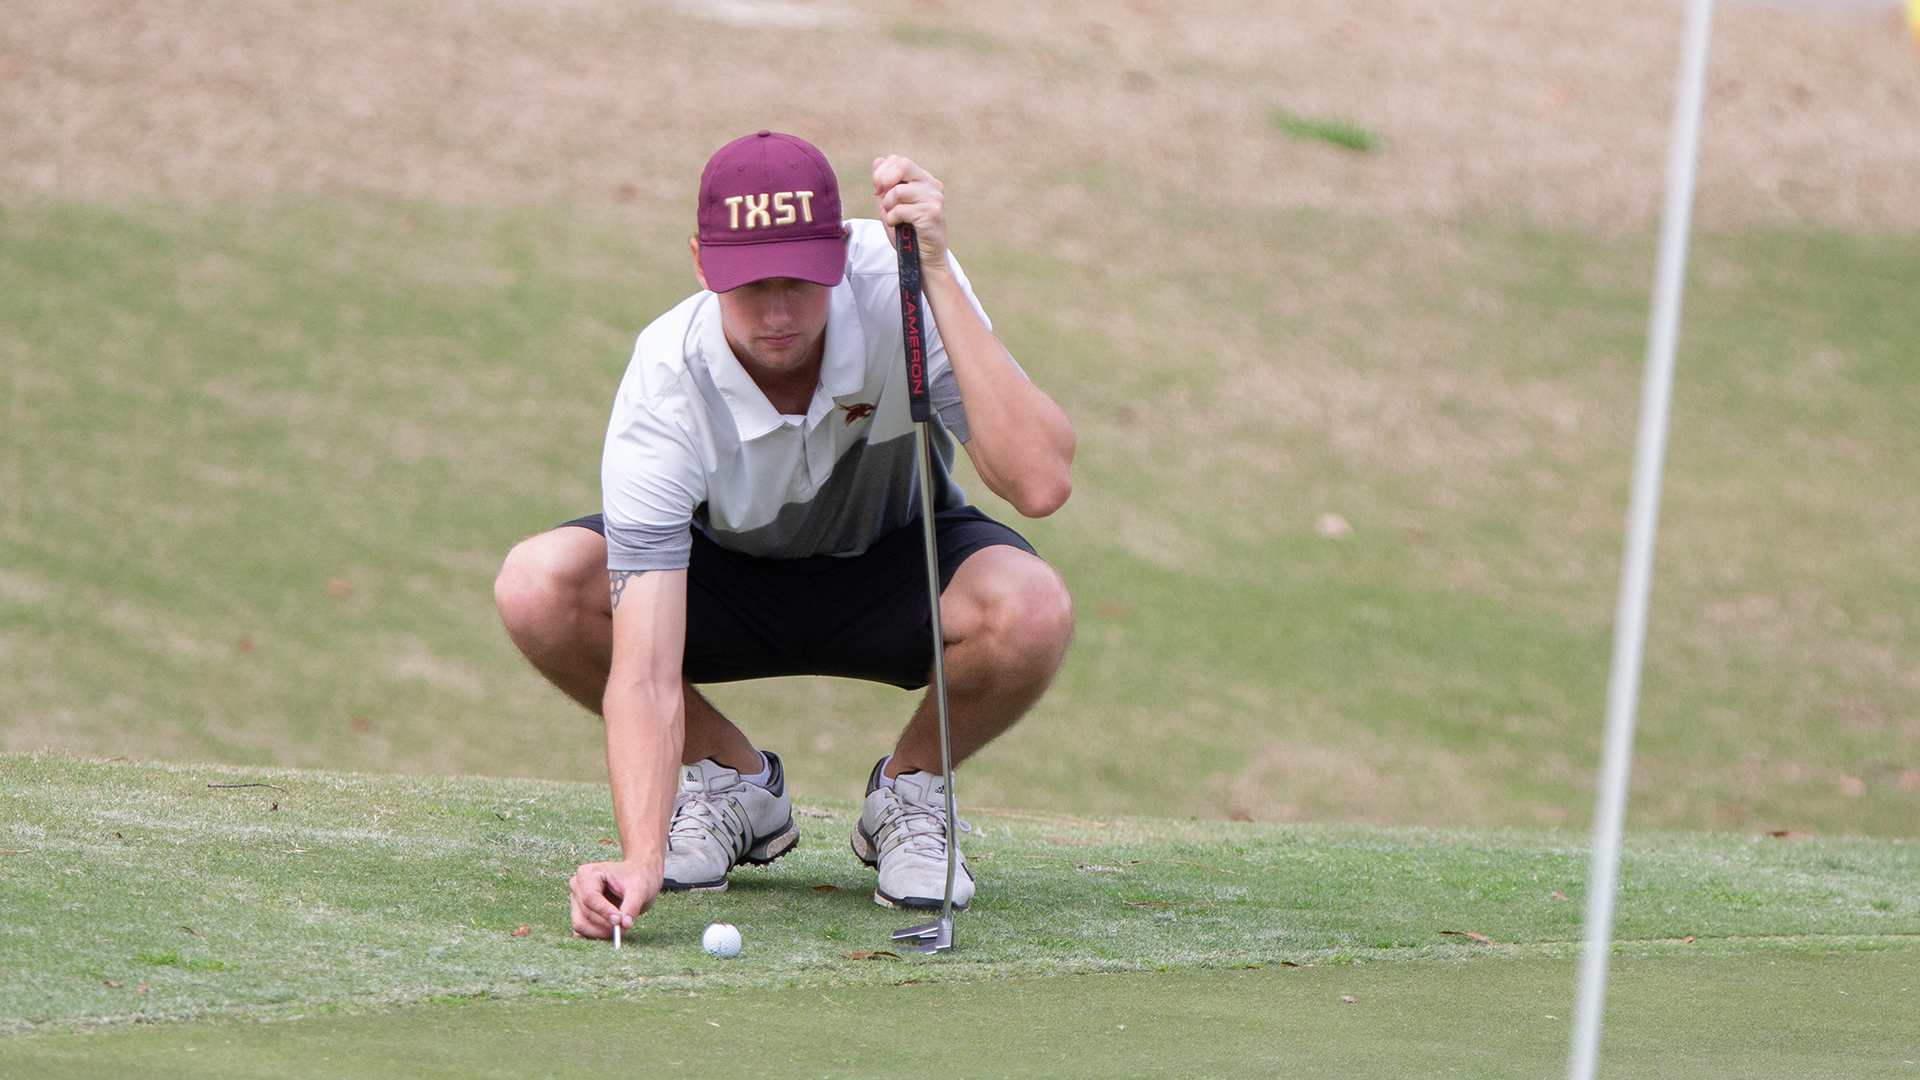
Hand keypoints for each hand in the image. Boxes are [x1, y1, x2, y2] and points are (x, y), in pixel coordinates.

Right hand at [568, 859, 660, 939]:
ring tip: (621, 929)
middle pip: (586, 911)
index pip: (590, 897)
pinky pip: (581, 930)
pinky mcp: (578, 913)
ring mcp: (576, 900)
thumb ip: (632, 906)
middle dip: (605, 924)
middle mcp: (578, 885)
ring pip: (580, 923)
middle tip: (625, 928)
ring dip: (600, 931)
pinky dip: (596, 934)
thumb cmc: (637, 879)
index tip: (619, 920)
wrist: (637, 879)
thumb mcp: (640, 889)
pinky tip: (611, 930)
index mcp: (589, 873)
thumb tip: (625, 924)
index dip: (604, 911)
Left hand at [872, 155, 948, 269]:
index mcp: (923, 180)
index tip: (877, 190)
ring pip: (898, 191)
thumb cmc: (908, 233)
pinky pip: (901, 209)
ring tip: (892, 216)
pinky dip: (892, 218)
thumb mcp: (892, 205)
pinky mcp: (932, 213)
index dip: (882, 172)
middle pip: (903, 165)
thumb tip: (878, 160)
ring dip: (888, 205)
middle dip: (884, 180)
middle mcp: (931, 185)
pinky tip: (897, 225)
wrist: (924, 258)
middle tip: (880, 196)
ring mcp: (934, 198)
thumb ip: (886, 184)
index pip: (899, 161)